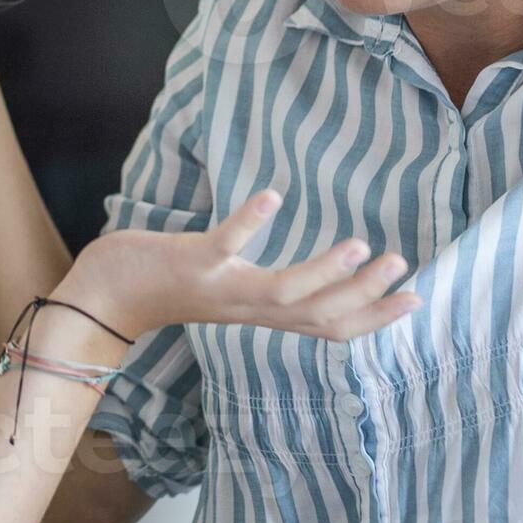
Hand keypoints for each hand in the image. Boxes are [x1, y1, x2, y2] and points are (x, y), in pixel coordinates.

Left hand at [64, 191, 419, 344]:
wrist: (105, 297)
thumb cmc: (170, 284)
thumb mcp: (231, 288)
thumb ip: (269, 287)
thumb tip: (309, 280)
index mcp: (262, 313)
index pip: (330, 326)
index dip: (375, 317)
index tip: (418, 297)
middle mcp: (247, 308)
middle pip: (317, 315)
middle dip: (364, 296)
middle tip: (403, 264)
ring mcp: (220, 288)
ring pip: (283, 292)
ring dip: (324, 272)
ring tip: (361, 243)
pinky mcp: (191, 263)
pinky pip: (224, 246)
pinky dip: (249, 223)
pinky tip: (274, 196)